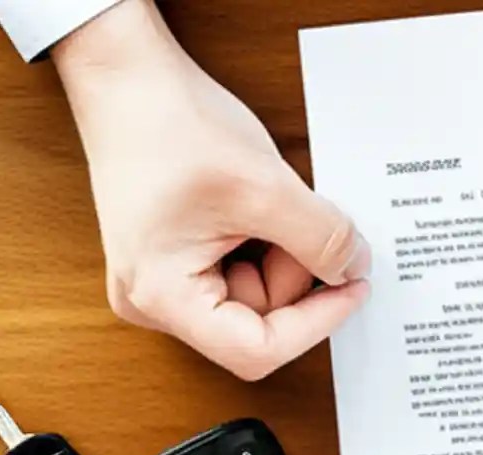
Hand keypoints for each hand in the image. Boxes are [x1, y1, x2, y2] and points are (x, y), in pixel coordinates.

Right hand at [52, 0, 369, 379]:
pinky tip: (259, 203)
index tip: (354, 287)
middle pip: (259, 321)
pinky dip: (269, 241)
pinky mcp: (182, 257)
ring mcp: (168, 279)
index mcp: (162, 295)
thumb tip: (355, 268)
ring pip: (258, 293)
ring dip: (283, 253)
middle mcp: (156, 300)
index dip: (316, 323)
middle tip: (298, 216)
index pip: (256, 349)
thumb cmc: (169, 124)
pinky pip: (244, 268)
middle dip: (295, 273)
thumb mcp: (265, 187)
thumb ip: (321, 238)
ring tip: (267, 199)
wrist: (128, 78)